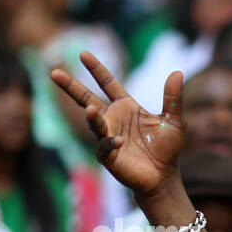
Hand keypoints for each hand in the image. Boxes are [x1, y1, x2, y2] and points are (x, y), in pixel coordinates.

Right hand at [49, 51, 184, 198]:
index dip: (96, 69)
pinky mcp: (108, 156)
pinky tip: (119, 141)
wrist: (164, 177)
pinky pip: (104, 146)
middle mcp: (112, 119)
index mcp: (125, 107)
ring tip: (91, 109)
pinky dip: (109, 143)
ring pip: (93, 123)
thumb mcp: (173, 121)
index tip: (83, 54)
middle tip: (54, 72)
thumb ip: (172, 98)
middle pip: (87, 99)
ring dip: (92, 117)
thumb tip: (178, 72)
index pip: (107, 84)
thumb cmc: (166, 149)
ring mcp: (107, 136)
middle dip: (71, 87)